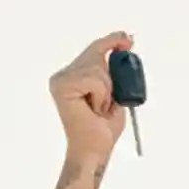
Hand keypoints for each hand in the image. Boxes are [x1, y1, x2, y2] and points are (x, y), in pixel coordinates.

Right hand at [49, 31, 133, 161]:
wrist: (94, 150)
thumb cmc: (103, 128)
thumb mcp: (115, 93)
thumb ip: (114, 71)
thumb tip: (123, 45)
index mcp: (72, 76)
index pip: (94, 50)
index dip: (112, 41)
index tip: (128, 38)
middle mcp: (62, 75)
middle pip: (96, 55)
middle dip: (111, 77)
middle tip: (109, 101)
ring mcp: (60, 80)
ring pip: (98, 69)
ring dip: (107, 92)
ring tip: (99, 109)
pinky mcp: (62, 86)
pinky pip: (95, 80)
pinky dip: (102, 96)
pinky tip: (95, 109)